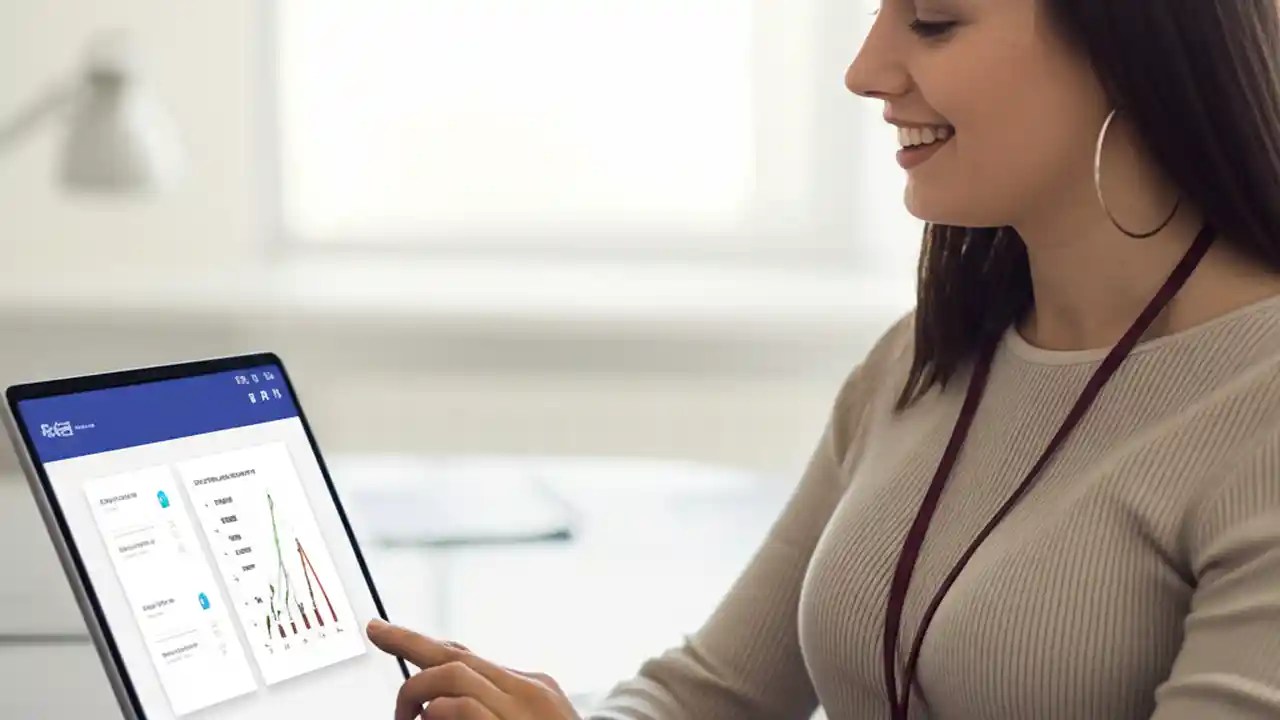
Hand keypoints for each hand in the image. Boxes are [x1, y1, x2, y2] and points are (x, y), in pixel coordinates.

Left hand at [366, 618, 581, 719]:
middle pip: (455, 655)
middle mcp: (528, 691)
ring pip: (453, 674)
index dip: (419, 642)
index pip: (466, 656)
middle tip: (377, 639)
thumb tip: (443, 701)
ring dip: (417, 691)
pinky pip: (462, 708)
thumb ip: (494, 705)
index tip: (381, 630)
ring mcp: (522, 711)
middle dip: (407, 642)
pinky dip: (437, 712)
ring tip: (406, 717)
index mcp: (531, 688)